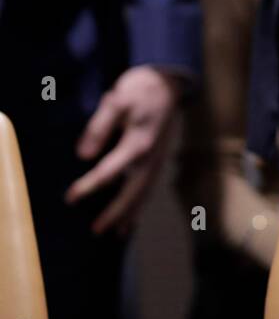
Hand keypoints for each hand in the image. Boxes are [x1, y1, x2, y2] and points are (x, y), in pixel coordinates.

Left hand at [65, 65, 182, 235]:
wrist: (168, 84)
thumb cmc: (139, 89)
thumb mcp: (116, 101)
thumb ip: (99, 128)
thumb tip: (83, 156)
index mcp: (138, 144)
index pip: (109, 172)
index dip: (88, 186)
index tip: (70, 199)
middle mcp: (150, 158)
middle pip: (133, 193)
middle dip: (116, 213)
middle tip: (97, 230)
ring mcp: (157, 160)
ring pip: (144, 193)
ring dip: (131, 214)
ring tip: (119, 234)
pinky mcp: (158, 159)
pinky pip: (149, 187)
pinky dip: (141, 204)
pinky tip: (134, 215)